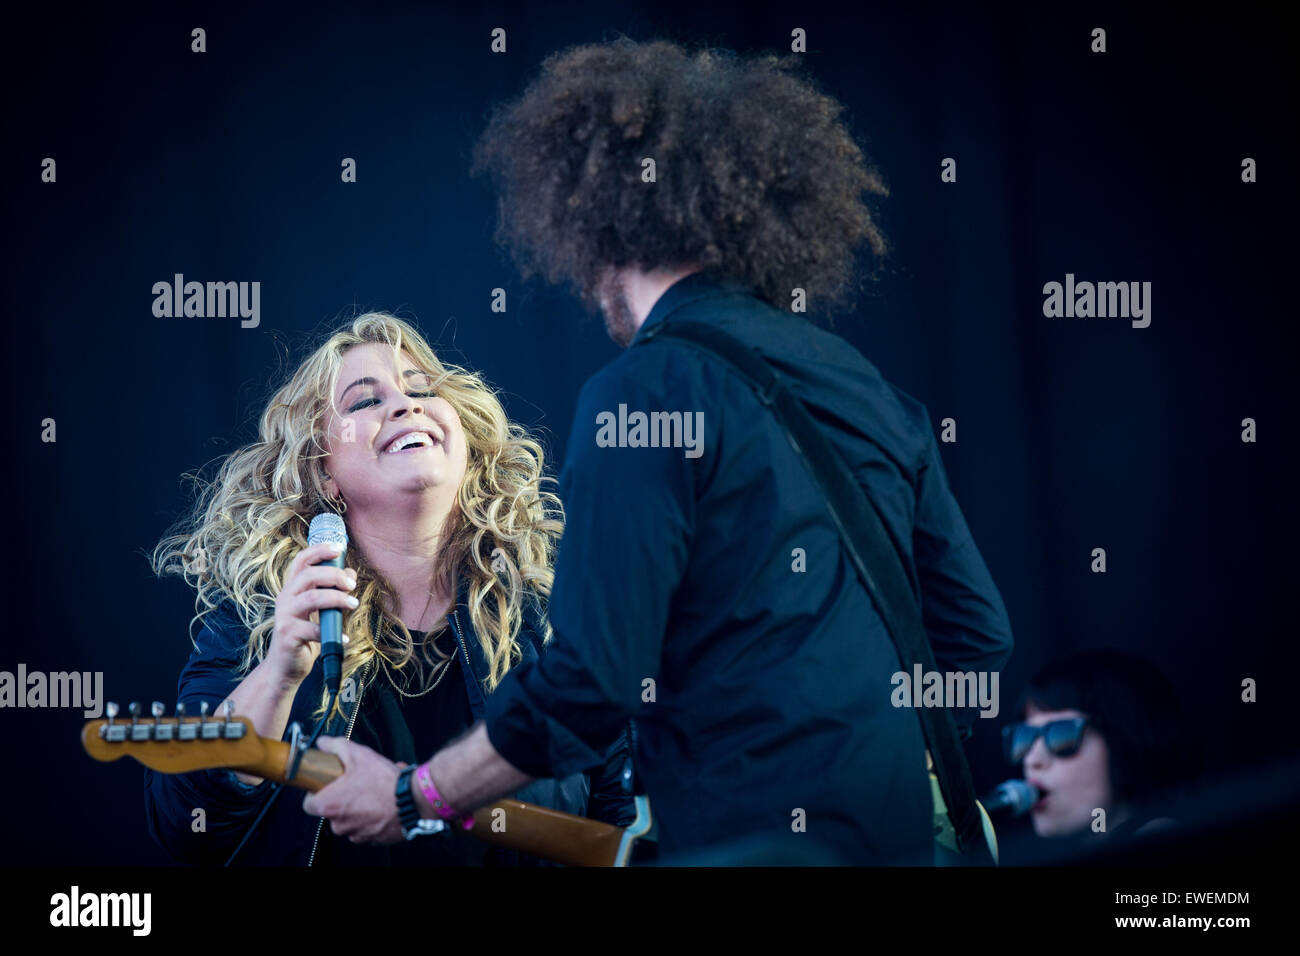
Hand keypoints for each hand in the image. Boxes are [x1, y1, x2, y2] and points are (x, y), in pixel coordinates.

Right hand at [266, 541, 357, 687]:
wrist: (285, 666)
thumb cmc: (305, 635)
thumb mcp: (320, 610)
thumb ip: (333, 591)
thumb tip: (350, 573)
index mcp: (292, 588)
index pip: (301, 561)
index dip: (319, 550)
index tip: (339, 548)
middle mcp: (285, 598)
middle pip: (308, 576)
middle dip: (334, 576)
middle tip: (352, 586)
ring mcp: (284, 616)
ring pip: (311, 598)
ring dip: (337, 598)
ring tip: (353, 604)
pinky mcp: (288, 635)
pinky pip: (313, 629)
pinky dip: (333, 633)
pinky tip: (344, 638)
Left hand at [301, 738, 406, 844]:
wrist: (412, 800)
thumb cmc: (383, 781)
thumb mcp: (358, 754)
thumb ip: (335, 746)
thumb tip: (323, 743)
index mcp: (329, 805)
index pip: (308, 804)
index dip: (315, 792)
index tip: (326, 784)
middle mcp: (339, 824)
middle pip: (331, 811)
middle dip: (341, 799)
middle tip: (355, 784)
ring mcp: (356, 834)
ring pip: (350, 820)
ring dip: (358, 808)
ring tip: (373, 792)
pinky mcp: (373, 839)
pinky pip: (367, 828)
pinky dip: (372, 818)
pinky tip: (383, 803)